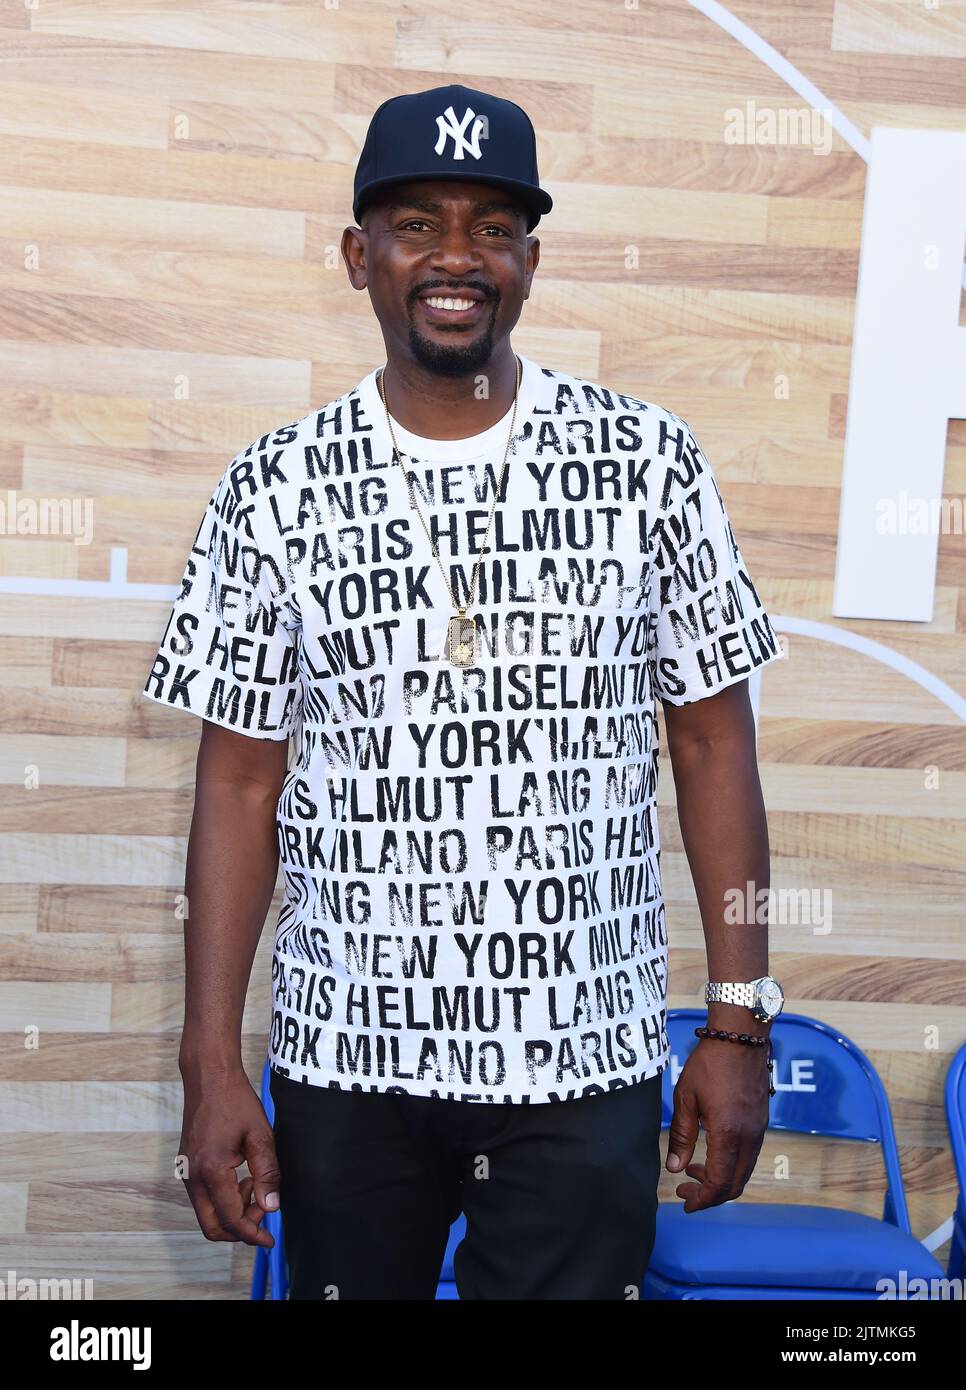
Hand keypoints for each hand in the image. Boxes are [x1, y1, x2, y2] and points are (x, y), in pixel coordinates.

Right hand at [178, 1065, 279, 1245]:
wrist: (209, 1077)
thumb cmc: (235, 1101)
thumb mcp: (260, 1134)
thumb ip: (267, 1173)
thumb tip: (271, 1207)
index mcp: (211, 1170)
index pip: (231, 1219)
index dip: (252, 1233)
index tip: (269, 1239)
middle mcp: (192, 1177)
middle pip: (212, 1227)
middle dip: (240, 1228)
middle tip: (264, 1208)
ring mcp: (186, 1173)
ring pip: (207, 1214)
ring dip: (233, 1211)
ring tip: (255, 1183)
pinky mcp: (187, 1167)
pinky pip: (204, 1198)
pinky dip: (224, 1199)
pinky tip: (242, 1177)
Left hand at [665, 1038, 769, 1211]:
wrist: (740, 1038)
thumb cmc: (709, 1064)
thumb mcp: (685, 1098)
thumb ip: (681, 1136)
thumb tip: (674, 1168)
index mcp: (728, 1134)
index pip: (719, 1182)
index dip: (702, 1198)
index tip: (685, 1202)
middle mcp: (749, 1137)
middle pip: (735, 1184)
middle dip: (711, 1195)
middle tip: (686, 1189)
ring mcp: (758, 1130)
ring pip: (744, 1171)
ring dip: (721, 1179)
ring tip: (693, 1169)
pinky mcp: (761, 1122)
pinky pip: (749, 1155)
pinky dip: (731, 1164)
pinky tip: (711, 1152)